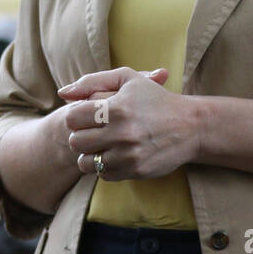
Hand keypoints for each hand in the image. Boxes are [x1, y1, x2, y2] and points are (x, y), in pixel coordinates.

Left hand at [57, 67, 198, 180]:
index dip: (77, 116)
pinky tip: (118, 154)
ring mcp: (128, 155)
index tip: (89, 116)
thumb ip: (92, 82)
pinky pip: (103, 174)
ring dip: (90, 154)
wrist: (190, 126)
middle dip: (81, 136)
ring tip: (103, 144)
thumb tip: (62, 92)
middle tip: (95, 131)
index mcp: (116, 108)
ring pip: (86, 162)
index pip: (72, 118)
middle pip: (76, 141)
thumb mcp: (127, 79)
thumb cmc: (154, 98)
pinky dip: (105, 166)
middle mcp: (121, 133)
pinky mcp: (135, 171)